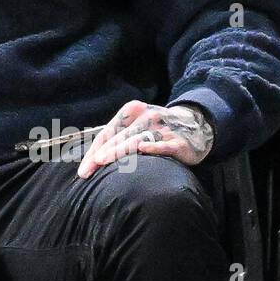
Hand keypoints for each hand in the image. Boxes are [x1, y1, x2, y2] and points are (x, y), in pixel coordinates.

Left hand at [77, 100, 214, 178]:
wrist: (196, 124)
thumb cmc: (156, 128)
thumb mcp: (137, 124)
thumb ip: (118, 136)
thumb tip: (92, 159)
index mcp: (132, 110)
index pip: (108, 132)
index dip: (94, 150)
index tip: (83, 169)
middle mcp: (147, 116)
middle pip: (119, 137)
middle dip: (101, 154)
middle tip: (87, 170)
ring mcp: (163, 128)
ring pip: (137, 140)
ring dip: (119, 151)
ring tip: (102, 161)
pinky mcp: (178, 141)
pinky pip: (164, 145)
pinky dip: (153, 147)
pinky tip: (142, 149)